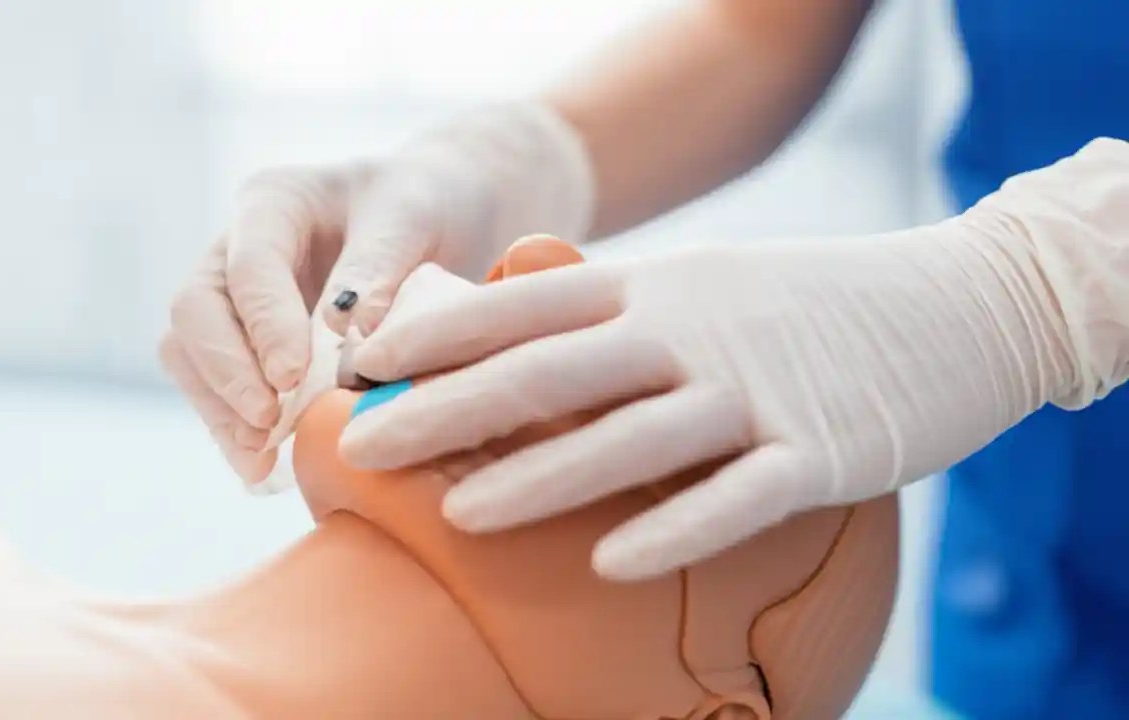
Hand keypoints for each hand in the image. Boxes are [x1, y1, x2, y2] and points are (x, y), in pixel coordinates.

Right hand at [159, 103, 593, 486]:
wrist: (443, 215)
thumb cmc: (428, 205)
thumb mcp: (413, 218)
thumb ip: (379, 267)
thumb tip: (345, 334)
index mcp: (273, 203)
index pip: (248, 266)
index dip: (265, 324)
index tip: (291, 377)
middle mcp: (237, 247)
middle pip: (195, 309)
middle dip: (225, 372)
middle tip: (267, 422)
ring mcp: (235, 298)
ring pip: (191, 353)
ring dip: (219, 409)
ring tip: (259, 459)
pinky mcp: (249, 344)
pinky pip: (218, 387)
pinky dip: (234, 429)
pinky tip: (262, 470)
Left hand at [338, 211, 1083, 579]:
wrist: (965, 301)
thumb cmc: (815, 303)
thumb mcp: (711, 285)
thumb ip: (626, 316)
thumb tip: (527, 354)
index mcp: (662, 286)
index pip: (530, 303)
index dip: (442, 329)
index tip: (366, 359)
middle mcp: (695, 330)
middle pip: (555, 368)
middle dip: (451, 406)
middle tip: (364, 442)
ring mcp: (758, 389)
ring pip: (631, 434)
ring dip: (540, 474)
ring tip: (459, 512)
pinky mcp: (822, 448)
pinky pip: (738, 493)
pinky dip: (673, 526)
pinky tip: (610, 560)